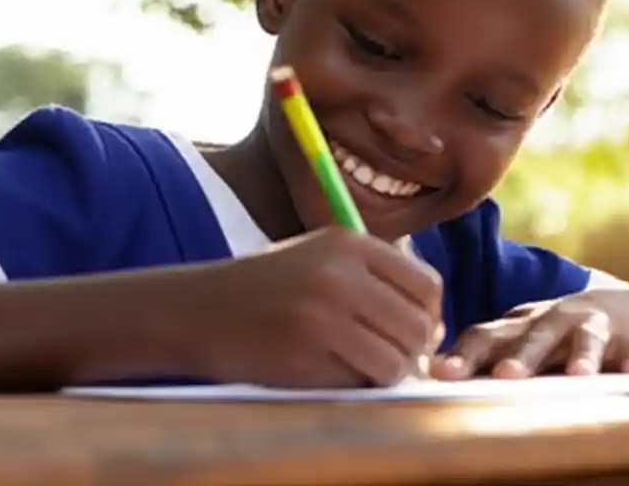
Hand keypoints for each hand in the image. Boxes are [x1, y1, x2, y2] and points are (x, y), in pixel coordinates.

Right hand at [187, 226, 442, 387]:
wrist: (195, 310)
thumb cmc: (264, 290)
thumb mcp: (318, 259)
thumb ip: (374, 281)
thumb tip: (434, 327)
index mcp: (347, 242)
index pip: (426, 284)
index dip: (428, 316)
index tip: (408, 333)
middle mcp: (340, 273)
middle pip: (418, 326)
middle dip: (411, 352)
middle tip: (387, 360)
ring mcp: (322, 313)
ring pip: (396, 360)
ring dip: (385, 374)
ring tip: (358, 368)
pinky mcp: (305, 352)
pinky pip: (361, 381)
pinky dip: (354, 385)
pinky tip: (328, 372)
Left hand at [430, 287, 628, 379]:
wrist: (625, 309)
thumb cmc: (555, 334)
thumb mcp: (521, 339)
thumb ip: (485, 357)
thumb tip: (430, 379)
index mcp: (518, 326)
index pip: (485, 335)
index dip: (464, 354)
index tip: (441, 374)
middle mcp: (552, 320)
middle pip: (533, 338)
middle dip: (520, 357)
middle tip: (504, 377)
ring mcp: (593, 326)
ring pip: (585, 339)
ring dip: (581, 356)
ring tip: (578, 377)